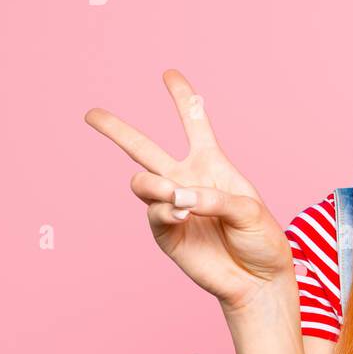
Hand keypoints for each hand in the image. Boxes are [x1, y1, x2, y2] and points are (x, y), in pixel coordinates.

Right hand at [84, 70, 294, 313]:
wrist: (258, 280)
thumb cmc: (261, 240)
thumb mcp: (250, 210)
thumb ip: (214, 198)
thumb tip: (177, 197)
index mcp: (212, 165)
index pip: (194, 123)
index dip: (183, 98)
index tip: (169, 74)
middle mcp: (187, 180)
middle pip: (145, 148)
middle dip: (117, 130)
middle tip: (91, 114)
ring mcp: (173, 207)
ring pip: (142, 182)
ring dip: (152, 184)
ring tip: (171, 192)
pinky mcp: (165, 234)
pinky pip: (154, 213)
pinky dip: (166, 211)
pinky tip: (182, 215)